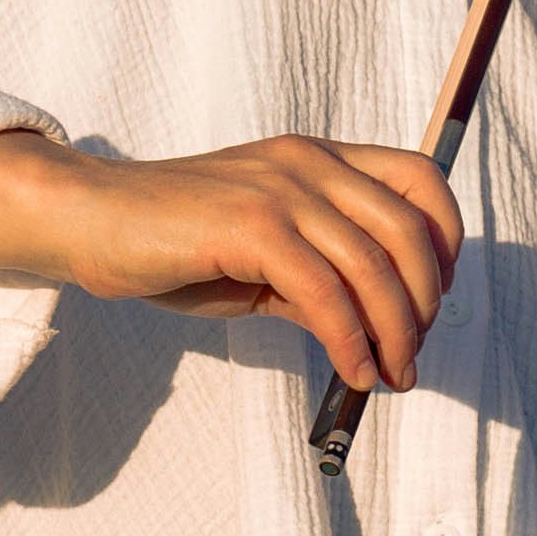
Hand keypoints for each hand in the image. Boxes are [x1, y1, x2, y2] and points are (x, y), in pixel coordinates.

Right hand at [0, 123, 463, 393]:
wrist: (91, 220)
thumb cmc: (173, 241)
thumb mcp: (262, 256)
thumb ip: (317, 279)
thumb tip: (373, 331)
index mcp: (318, 158)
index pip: (420, 181)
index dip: (445, 241)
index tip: (432, 300)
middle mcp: (309, 162)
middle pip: (411, 229)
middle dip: (423, 304)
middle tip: (410, 358)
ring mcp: (281, 188)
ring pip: (375, 265)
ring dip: (394, 333)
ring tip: (387, 377)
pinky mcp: (251, 224)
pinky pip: (326, 291)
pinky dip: (349, 339)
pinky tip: (350, 370)